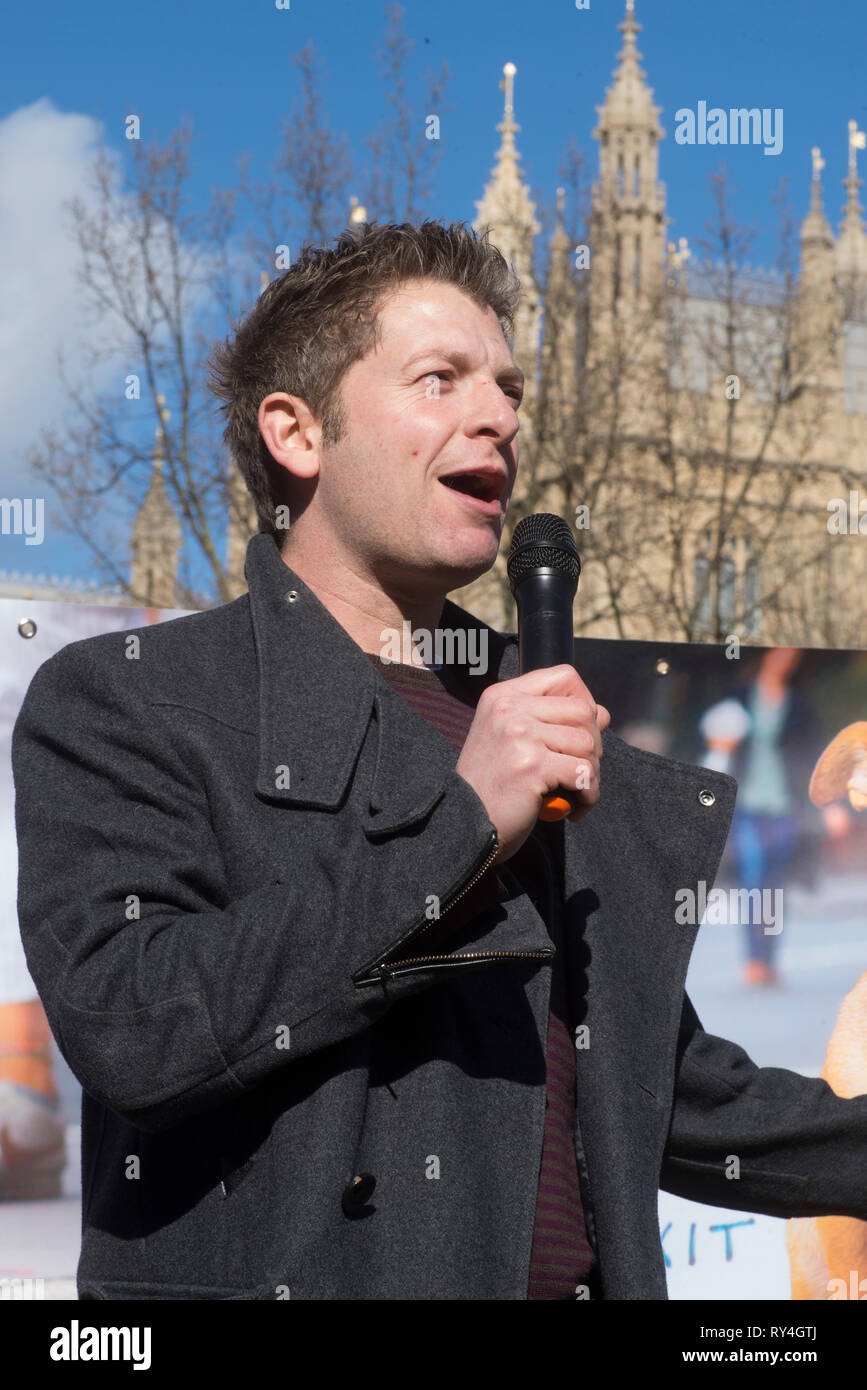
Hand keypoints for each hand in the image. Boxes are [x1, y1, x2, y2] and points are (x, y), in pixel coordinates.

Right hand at [455, 664, 609, 865]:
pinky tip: (574, 808)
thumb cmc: (491, 786)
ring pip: (588, 743)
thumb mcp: (512, 742)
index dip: (584, 701)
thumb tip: (603, 714)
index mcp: (502, 697)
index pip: (564, 677)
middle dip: (593, 745)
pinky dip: (588, 795)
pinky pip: (584, 773)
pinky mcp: (532, 765)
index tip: (578, 733)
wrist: (463, 824)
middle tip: (580, 772)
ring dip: (592, 774)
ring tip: (576, 792)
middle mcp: (509, 709)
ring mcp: (519, 735)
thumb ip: (552, 722)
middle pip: (584, 710)